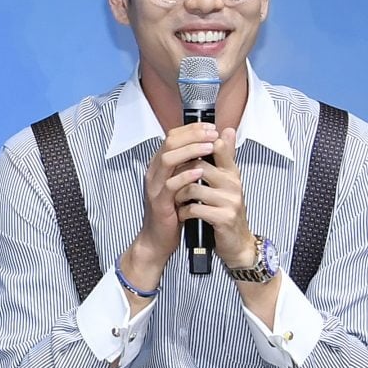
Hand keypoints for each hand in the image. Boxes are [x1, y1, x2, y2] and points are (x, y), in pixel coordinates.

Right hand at [133, 122, 219, 266]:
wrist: (159, 239)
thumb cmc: (174, 210)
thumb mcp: (186, 183)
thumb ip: (197, 163)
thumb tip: (213, 143)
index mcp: (160, 165)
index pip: (173, 137)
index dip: (192, 129)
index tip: (211, 127)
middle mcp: (154, 172)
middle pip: (169, 143)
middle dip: (193, 135)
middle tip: (212, 134)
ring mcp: (155, 187)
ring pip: (168, 160)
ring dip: (190, 151)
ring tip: (209, 148)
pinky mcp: (159, 202)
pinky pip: (170, 185)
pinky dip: (185, 176)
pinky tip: (199, 172)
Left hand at [175, 127, 255, 267]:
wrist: (236, 243)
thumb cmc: (226, 211)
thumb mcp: (226, 182)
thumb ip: (224, 157)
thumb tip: (227, 131)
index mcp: (232, 172)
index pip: (217, 146)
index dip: (195, 146)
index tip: (181, 155)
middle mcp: (233, 184)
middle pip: (200, 165)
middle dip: (180, 173)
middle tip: (170, 181)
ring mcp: (230, 201)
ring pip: (194, 187)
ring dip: (179, 195)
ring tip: (175, 200)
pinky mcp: (224, 218)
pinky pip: (195, 209)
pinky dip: (183, 212)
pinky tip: (182, 214)